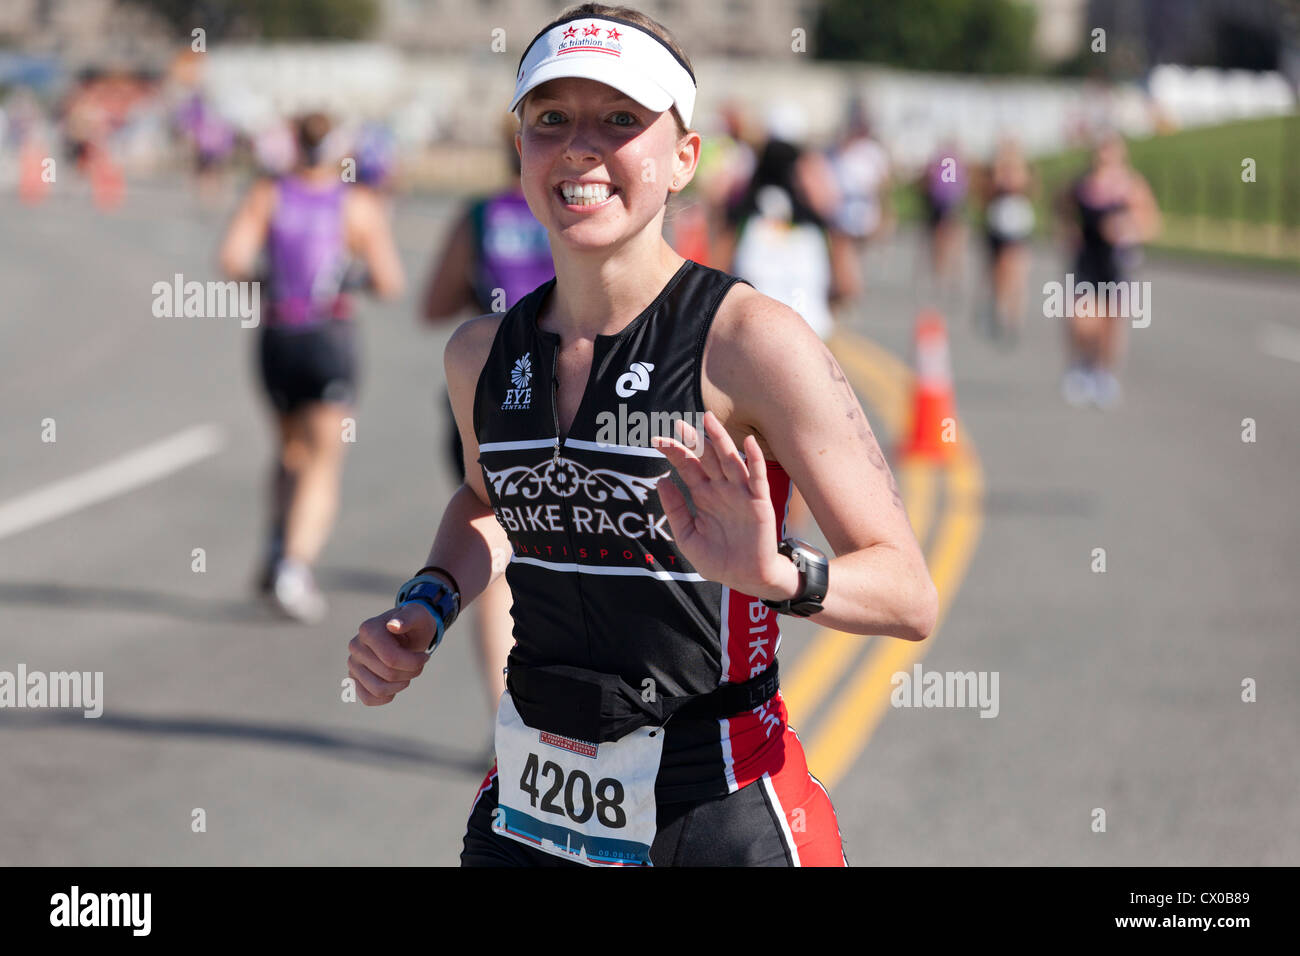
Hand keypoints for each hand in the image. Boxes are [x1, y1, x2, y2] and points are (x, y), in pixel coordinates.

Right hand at [347, 603, 434, 705]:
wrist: (407, 632)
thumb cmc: (414, 624)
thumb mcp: (418, 616)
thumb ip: (408, 618)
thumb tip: (393, 625)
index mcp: (368, 630)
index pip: (391, 659)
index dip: (414, 663)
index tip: (425, 656)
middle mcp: (355, 647)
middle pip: (388, 674)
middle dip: (411, 672)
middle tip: (419, 664)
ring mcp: (353, 664)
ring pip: (378, 689)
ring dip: (401, 685)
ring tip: (408, 672)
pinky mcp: (354, 679)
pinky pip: (368, 699)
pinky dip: (386, 696)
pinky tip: (396, 683)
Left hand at [652, 411, 797, 600]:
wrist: (745, 578)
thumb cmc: (718, 560)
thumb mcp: (687, 537)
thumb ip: (675, 510)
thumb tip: (661, 481)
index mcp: (703, 496)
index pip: (687, 467)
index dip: (674, 452)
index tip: (657, 440)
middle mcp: (721, 489)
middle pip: (707, 458)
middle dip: (694, 440)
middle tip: (678, 423)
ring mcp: (741, 493)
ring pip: (730, 460)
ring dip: (721, 440)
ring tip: (708, 420)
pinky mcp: (759, 502)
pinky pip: (757, 478)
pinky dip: (754, 460)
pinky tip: (747, 444)